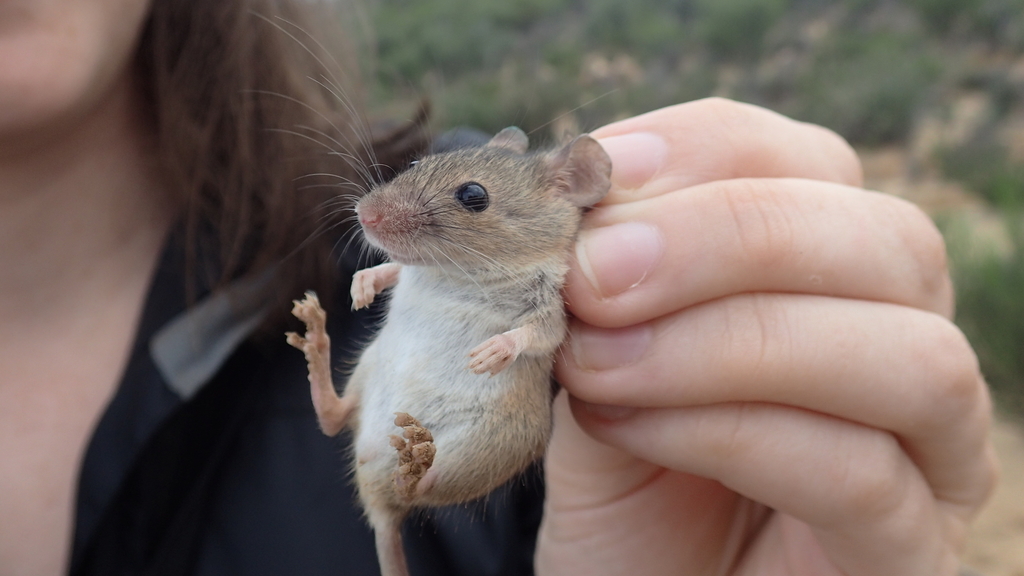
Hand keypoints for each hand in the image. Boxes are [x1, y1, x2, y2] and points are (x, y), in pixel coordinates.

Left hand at [537, 98, 996, 575]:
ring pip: (905, 353)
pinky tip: (628, 426)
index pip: (810, 162)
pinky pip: (858, 472)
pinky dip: (728, 431)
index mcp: (830, 274)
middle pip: (887, 240)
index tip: (591, 180)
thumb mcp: (594, 361)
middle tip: (594, 274)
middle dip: (724, 238)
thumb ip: (601, 287)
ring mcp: (928, 453)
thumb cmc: (620, 476)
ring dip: (731, 340)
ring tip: (598, 361)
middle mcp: (904, 343)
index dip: (700, 152)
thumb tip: (582, 197)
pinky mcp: (910, 550)